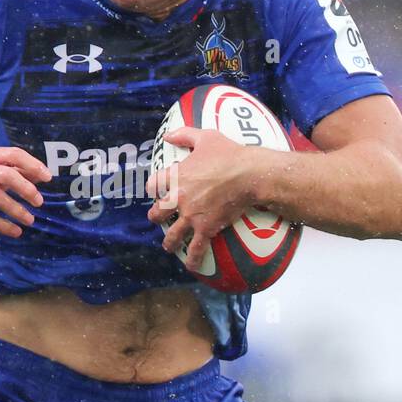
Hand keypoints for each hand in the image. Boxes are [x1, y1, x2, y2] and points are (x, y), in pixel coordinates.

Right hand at [0, 146, 50, 237]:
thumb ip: (13, 170)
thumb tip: (41, 176)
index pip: (14, 154)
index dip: (32, 165)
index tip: (47, 178)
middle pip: (6, 175)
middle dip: (26, 189)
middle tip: (39, 202)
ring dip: (17, 210)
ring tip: (30, 220)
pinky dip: (4, 225)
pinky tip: (15, 231)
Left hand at [145, 127, 258, 271]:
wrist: (248, 174)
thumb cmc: (229, 153)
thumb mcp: (205, 137)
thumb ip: (184, 135)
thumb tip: (168, 135)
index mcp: (175, 176)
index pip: (153, 185)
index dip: (153, 188)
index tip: (155, 191)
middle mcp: (178, 198)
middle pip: (157, 213)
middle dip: (156, 217)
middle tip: (159, 219)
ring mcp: (191, 216)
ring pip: (172, 235)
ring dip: (169, 242)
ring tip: (169, 246)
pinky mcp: (206, 228)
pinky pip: (196, 248)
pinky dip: (193, 259)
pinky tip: (191, 266)